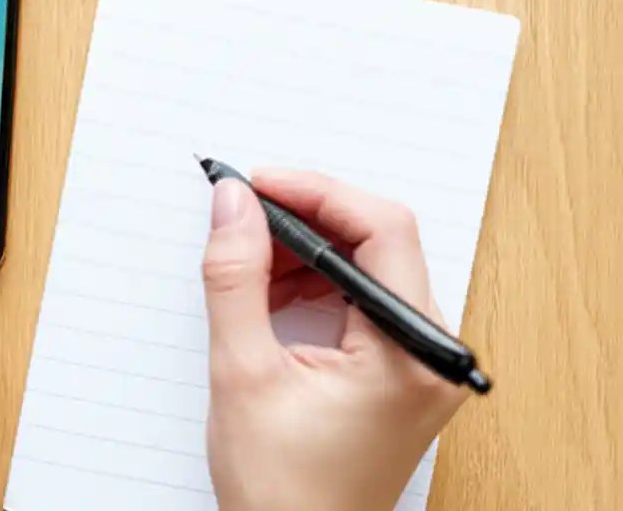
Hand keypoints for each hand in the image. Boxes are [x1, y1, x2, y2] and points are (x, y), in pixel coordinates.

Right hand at [201, 170, 468, 510]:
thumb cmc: (279, 489)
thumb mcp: (242, 372)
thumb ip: (235, 278)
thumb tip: (233, 205)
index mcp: (408, 352)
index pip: (382, 231)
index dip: (317, 193)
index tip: (259, 183)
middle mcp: (430, 353)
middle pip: (379, 243)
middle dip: (306, 220)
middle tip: (244, 215)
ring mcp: (420, 363)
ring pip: (370, 268)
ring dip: (308, 252)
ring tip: (249, 262)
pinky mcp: (401, 372)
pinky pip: (365, 301)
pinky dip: (317, 284)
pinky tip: (271, 293)